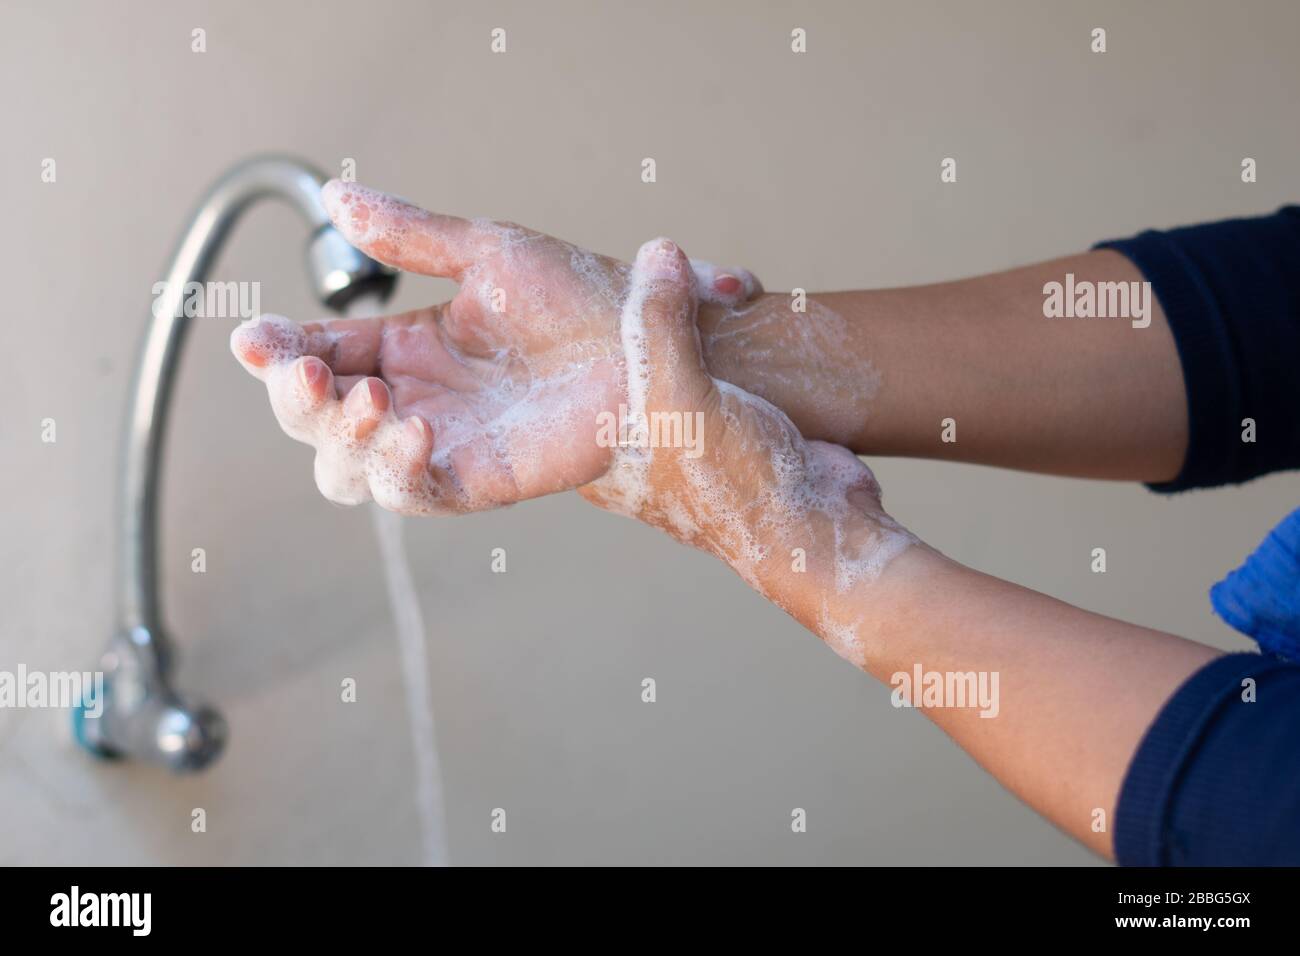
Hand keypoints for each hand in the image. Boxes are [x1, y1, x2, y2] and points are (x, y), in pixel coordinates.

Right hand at [230, 181, 759, 513]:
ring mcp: (440, 443)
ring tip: (368, 397)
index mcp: (405, 346)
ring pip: (346, 467)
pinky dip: (395, 470)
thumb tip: (332, 196)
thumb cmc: (582, 297)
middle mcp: (411, 398)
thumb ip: (408, 236)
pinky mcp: (477, 479)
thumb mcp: (488, 254)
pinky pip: (412, 494)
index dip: (277, 350)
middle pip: (313, 418)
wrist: (650, 343)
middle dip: (294, 397)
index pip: (317, 353)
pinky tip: (411, 429)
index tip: (254, 338)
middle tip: (306, 371)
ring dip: (336, 436)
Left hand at [579, 238, 915, 656]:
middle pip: (624, 359)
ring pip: (677, 355)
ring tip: (715, 282)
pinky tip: (742, 301)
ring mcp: (682, 435)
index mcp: (596, 451)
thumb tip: (659, 250)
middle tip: (669, 269)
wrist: (818, 525)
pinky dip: (730, 332)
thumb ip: (658, 322)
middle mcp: (631, 445)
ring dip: (696, 317)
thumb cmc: (736, 481)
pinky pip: (719, 361)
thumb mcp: (680, 395)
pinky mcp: (730, 423)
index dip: (584, 322)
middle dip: (649, 311)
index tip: (598, 273)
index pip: (570, 374)